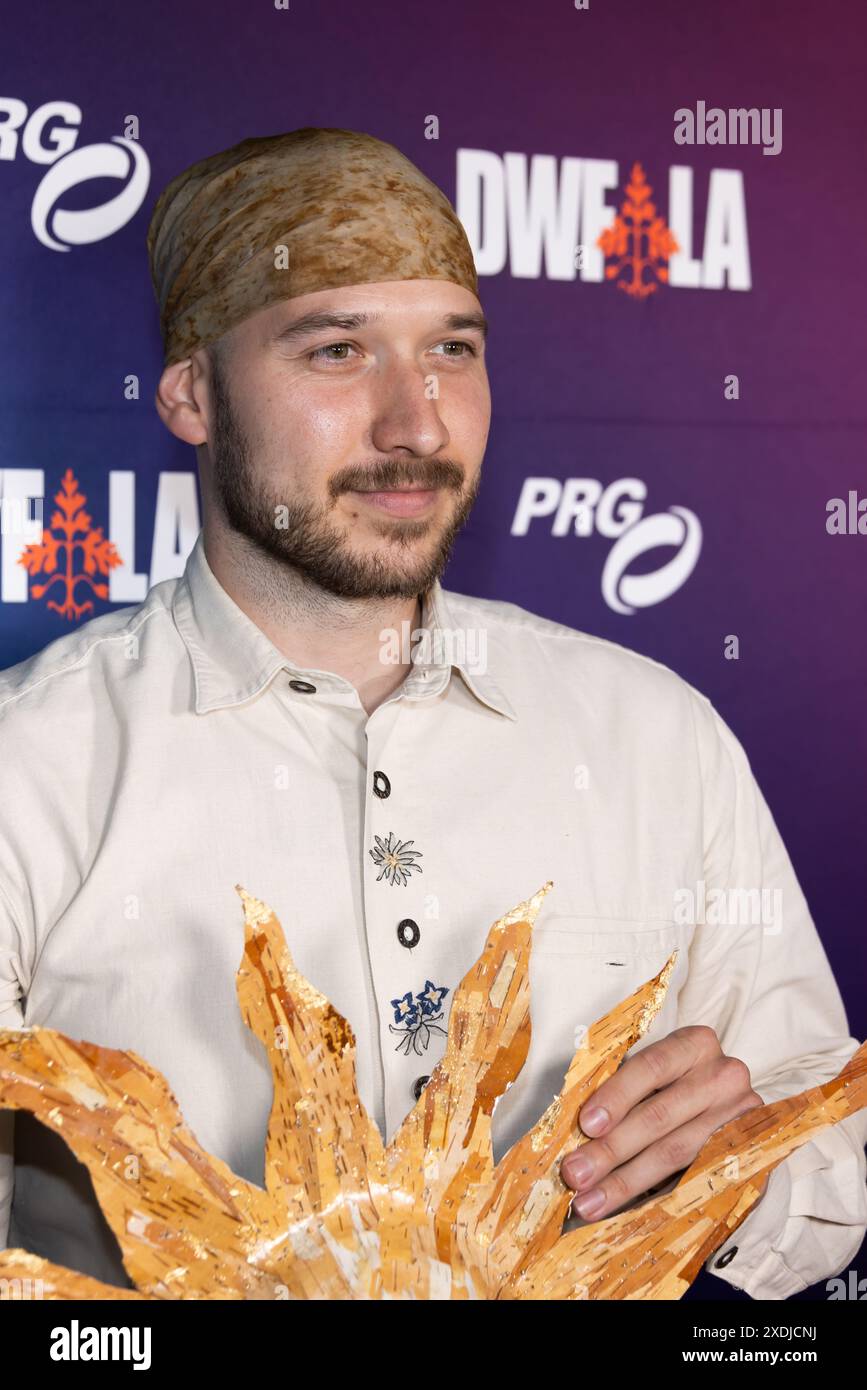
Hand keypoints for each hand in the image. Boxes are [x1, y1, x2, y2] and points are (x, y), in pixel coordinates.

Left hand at [560, 1025, 766, 1220]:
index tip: (586, 1125)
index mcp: (694, 1044)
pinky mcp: (750, 1154)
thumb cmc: (675, 1088)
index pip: (651, 1066)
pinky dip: (658, 1197)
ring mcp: (741, 1116)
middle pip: (661, 1114)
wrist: (729, 1110)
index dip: (617, 1095)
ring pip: (676, 1152)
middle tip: (575, 1174)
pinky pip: (698, 1180)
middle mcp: (724, 1075)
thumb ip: (622, 1094)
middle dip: (612, 1148)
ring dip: (626, 1180)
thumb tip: (574, 1130)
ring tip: (589, 1201)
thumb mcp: (653, 1078)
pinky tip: (627, 1211)